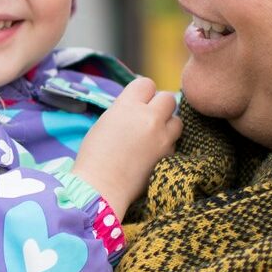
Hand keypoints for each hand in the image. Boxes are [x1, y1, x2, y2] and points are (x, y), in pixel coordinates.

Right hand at [70, 76, 180, 212]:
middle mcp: (149, 118)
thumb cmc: (94, 156)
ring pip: (177, 121)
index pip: (147, 84)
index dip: (143, 93)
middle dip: (160, 106)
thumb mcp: (105, 122)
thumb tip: (140, 106)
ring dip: (168, 125)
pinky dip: (166, 145)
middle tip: (149, 118)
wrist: (100, 187)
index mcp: (128, 106)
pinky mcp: (168, 156)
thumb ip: (126, 109)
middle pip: (168, 98)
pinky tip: (152, 153)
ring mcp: (162, 138)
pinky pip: (174, 143)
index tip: (138, 102)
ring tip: (153, 136)